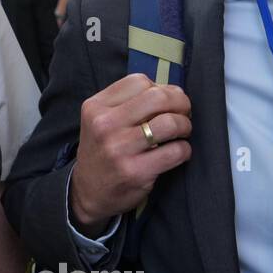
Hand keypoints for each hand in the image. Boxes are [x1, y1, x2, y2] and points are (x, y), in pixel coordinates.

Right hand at [70, 73, 192, 236]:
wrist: (87, 192)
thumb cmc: (101, 151)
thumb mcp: (99, 120)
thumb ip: (127, 102)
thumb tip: (173, 92)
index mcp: (95, 107)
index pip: (139, 81)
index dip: (160, 88)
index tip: (165, 102)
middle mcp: (105, 125)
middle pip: (158, 97)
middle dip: (180, 103)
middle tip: (183, 114)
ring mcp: (119, 149)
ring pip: (170, 123)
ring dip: (185, 126)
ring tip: (181, 133)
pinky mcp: (136, 172)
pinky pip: (176, 151)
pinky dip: (184, 150)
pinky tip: (177, 152)